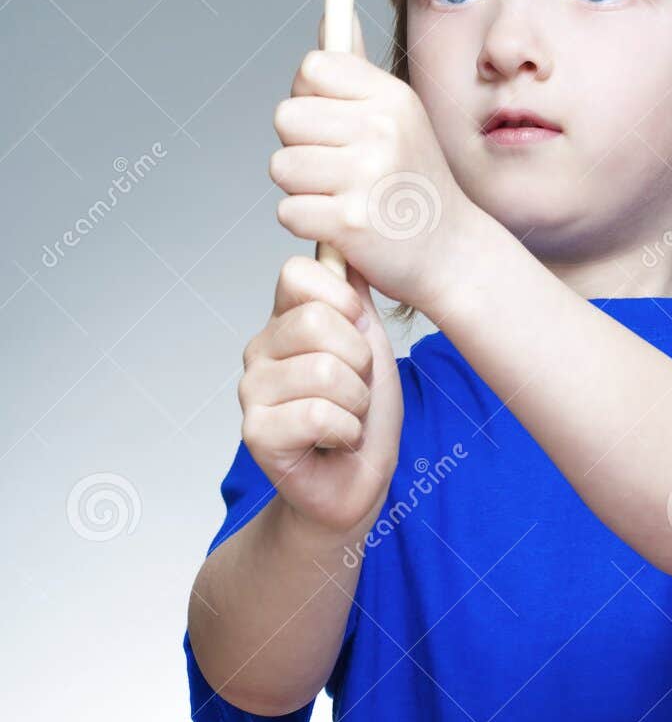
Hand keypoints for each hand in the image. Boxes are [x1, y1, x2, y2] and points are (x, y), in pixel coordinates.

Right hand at [239, 254, 402, 538]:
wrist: (358, 480)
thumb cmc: (365, 413)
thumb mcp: (370, 343)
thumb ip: (352, 295)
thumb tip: (339, 241)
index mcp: (285, 319)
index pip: (297, 272)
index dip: (341, 298)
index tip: (358, 331)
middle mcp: (261, 348)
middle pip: (317, 321)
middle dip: (359, 360)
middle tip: (356, 386)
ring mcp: (252, 390)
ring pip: (323, 371)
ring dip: (356, 401)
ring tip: (346, 415)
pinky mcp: (256, 433)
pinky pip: (317, 414)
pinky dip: (345, 431)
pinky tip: (335, 440)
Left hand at [269, 41, 476, 314]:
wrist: (451, 251)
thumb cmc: (414, 180)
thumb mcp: (398, 115)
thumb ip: (356, 70)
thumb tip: (332, 17)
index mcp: (391, 97)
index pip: (312, 68)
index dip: (310, 97)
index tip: (331, 122)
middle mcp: (382, 129)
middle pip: (286, 117)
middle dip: (300, 146)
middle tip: (337, 167)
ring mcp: (367, 175)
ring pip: (281, 166)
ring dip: (300, 188)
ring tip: (340, 195)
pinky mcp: (350, 222)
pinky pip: (287, 212)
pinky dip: (306, 223)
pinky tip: (340, 224)